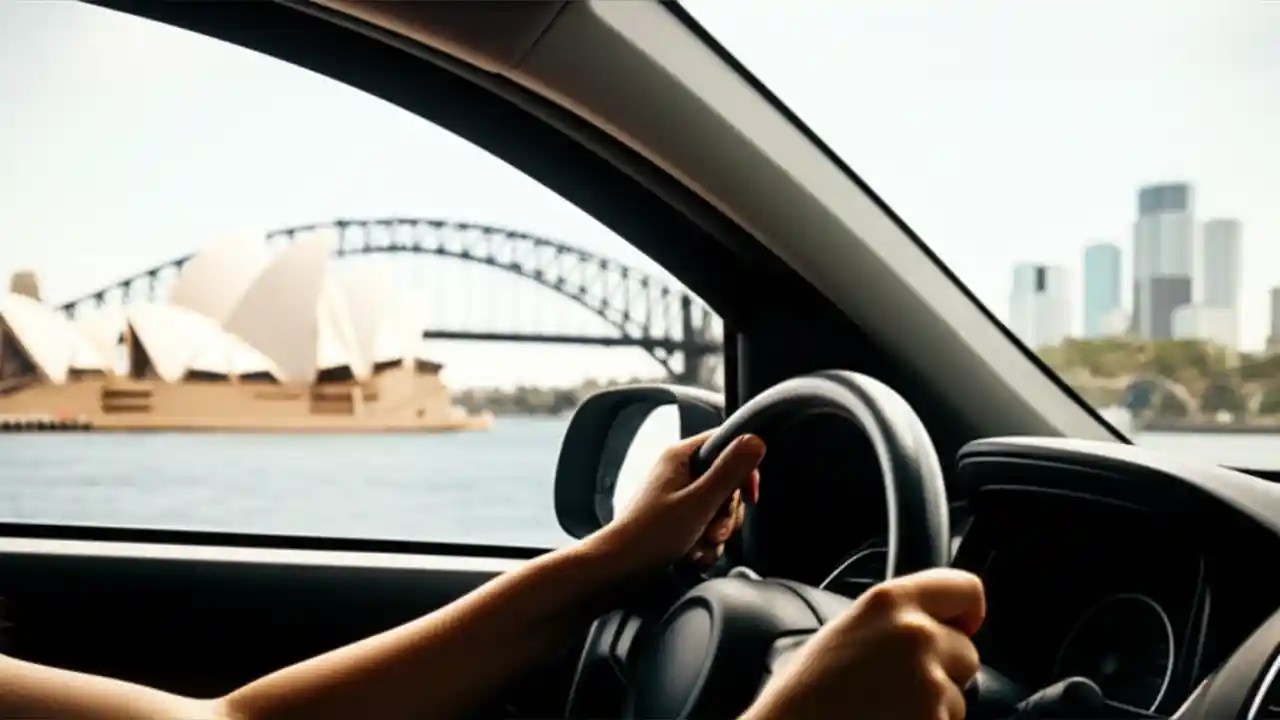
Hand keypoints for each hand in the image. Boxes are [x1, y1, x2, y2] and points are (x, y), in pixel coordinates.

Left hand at [590, 431, 764, 575]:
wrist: (619, 570)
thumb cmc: (650, 535)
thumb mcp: (698, 502)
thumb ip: (729, 472)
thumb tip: (756, 440)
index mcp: (680, 457)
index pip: (726, 444)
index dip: (744, 470)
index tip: (749, 496)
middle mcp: (680, 473)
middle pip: (728, 482)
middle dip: (727, 513)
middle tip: (714, 530)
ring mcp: (679, 498)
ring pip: (720, 509)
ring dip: (717, 533)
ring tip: (699, 546)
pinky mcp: (679, 521)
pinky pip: (708, 527)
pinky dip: (706, 544)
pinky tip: (693, 555)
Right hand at [744, 568, 984, 719]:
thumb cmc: (805, 695)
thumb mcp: (846, 630)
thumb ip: (894, 620)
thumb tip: (934, 625)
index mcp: (890, 601)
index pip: (966, 589)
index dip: (966, 613)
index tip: (959, 628)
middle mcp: (916, 635)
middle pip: (967, 652)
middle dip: (944, 671)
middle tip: (897, 686)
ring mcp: (929, 683)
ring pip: (958, 696)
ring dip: (933, 706)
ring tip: (883, 709)